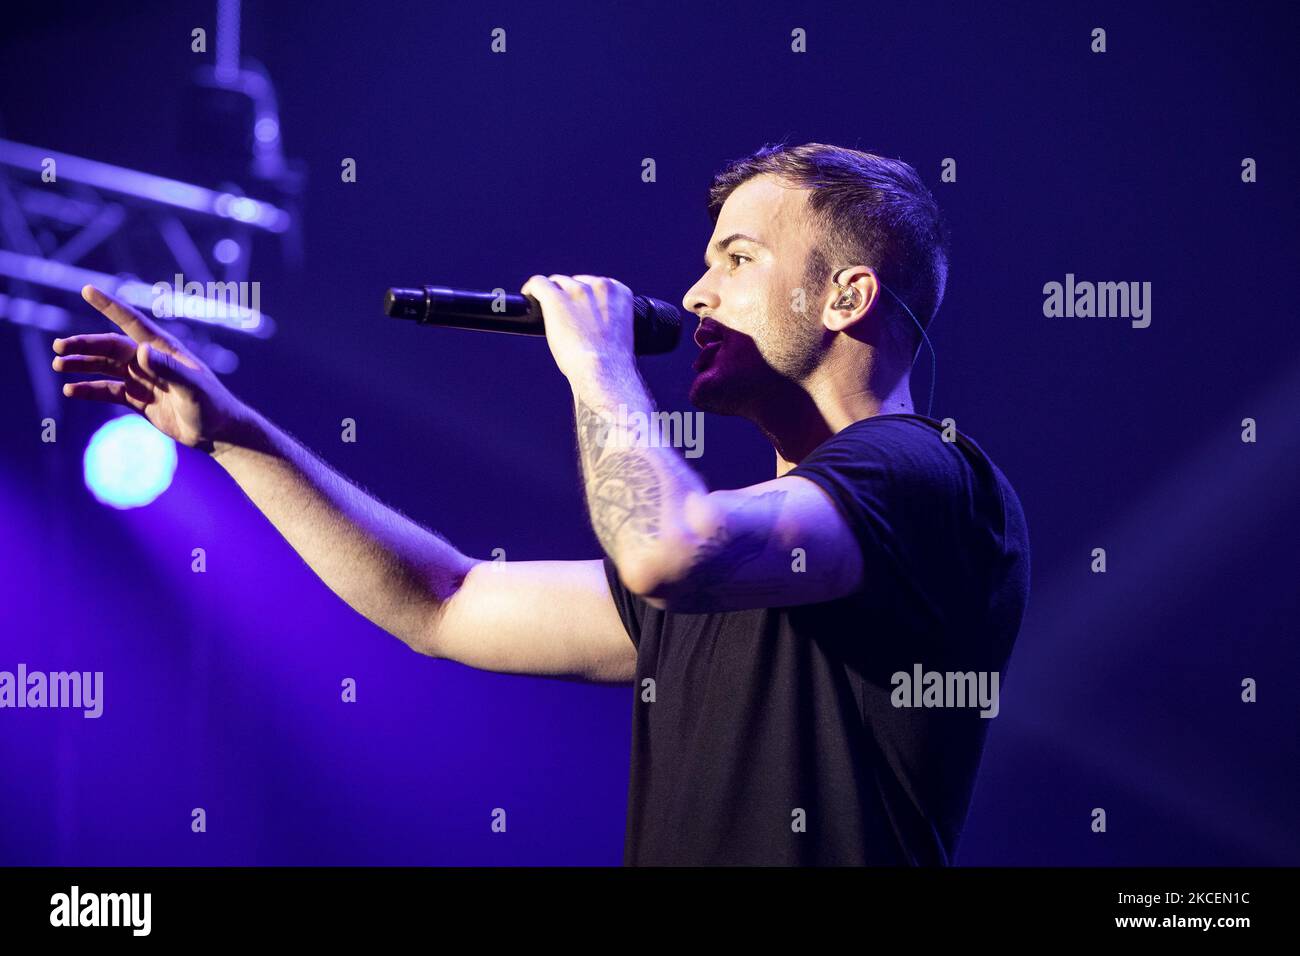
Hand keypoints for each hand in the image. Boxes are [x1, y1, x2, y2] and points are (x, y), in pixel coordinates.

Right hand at [53, 285, 249, 453]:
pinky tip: (70, 391)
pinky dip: (88, 389)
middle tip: (59, 347)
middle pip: (110, 347)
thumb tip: (140, 350)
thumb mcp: (191, 387)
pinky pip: (107, 390)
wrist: (218, 432)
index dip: (110, 306)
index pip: (132, 322)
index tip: (88, 289)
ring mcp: (142, 379)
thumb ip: (167, 369)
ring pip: (104, 367)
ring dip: (81, 364)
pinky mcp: (138, 399)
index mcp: (163, 350)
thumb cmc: (211, 406)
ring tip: (58, 365)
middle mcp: (149, 360)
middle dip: (84, 345)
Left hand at [521, 274, 635, 382]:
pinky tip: (528, 296)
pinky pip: (538, 283)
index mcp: (619, 293)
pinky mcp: (556, 298)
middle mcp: (599, 286)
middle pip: (576, 282)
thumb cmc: (612, 362)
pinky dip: (532, 289)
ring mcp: (577, 290)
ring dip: (552, 293)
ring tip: (546, 309)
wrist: (604, 370)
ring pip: (558, 283)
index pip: (597, 283)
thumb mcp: (619, 332)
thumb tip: (592, 325)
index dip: (585, 294)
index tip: (579, 305)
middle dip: (569, 295)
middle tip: (563, 314)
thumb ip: (608, 320)